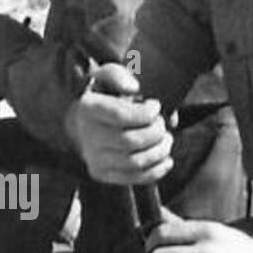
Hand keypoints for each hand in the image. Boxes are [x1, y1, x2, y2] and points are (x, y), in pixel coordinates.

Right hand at [64, 63, 171, 183]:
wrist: (85, 121)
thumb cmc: (105, 95)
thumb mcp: (108, 76)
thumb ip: (119, 74)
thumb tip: (133, 88)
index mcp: (87, 108)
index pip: (120, 116)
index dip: (145, 113)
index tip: (155, 106)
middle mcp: (87, 136)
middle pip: (131, 141)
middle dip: (156, 132)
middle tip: (162, 123)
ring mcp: (93, 158)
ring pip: (135, 162)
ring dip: (160, 151)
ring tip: (167, 139)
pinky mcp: (101, 174)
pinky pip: (133, 178)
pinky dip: (156, 171)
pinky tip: (166, 159)